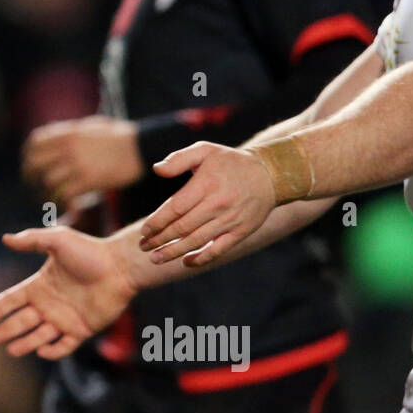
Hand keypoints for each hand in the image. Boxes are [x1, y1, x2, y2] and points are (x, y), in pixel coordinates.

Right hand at [0, 227, 134, 358]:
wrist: (120, 267)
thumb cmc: (90, 251)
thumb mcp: (58, 241)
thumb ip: (31, 240)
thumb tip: (5, 238)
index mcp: (40, 285)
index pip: (12, 300)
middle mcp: (49, 304)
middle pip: (21, 320)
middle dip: (7, 330)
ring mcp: (65, 318)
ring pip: (39, 336)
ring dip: (25, 343)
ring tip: (11, 350)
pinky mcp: (81, 330)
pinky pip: (63, 346)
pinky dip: (52, 351)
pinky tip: (41, 351)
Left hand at [22, 115, 142, 201]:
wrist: (139, 148)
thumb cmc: (116, 137)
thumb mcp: (89, 127)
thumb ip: (69, 131)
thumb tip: (50, 134)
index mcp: (68, 133)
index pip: (35, 142)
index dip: (28, 154)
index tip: (29, 163)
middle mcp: (69, 147)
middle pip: (35, 163)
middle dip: (30, 176)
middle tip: (33, 184)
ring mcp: (79, 164)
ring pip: (48, 181)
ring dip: (44, 192)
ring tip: (48, 198)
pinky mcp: (89, 180)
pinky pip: (65, 194)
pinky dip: (62, 201)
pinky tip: (66, 204)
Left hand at [138, 142, 275, 265]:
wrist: (270, 174)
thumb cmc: (231, 162)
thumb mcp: (205, 151)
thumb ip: (179, 159)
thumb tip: (156, 170)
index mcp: (206, 184)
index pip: (175, 208)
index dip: (157, 221)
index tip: (145, 230)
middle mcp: (218, 204)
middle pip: (182, 227)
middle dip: (159, 239)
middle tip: (143, 246)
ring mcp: (230, 220)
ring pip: (197, 241)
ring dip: (173, 252)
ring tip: (155, 258)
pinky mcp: (241, 232)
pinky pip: (219, 250)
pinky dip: (202, 258)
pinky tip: (186, 262)